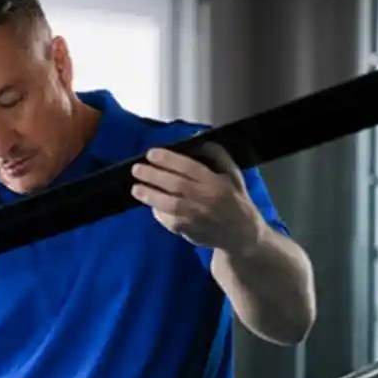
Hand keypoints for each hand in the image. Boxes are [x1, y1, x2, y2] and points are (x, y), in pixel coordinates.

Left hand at [130, 142, 264, 254]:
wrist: (242, 235)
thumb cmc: (235, 200)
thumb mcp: (234, 175)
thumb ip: (219, 157)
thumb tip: (201, 142)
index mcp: (217, 183)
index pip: (189, 168)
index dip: (169, 160)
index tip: (151, 153)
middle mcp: (206, 200)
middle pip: (175, 185)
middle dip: (153, 175)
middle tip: (136, 169)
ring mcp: (196, 217)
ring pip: (169, 205)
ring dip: (150, 195)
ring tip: (135, 188)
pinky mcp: (189, 231)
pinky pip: (169, 220)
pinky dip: (158, 212)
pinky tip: (150, 204)